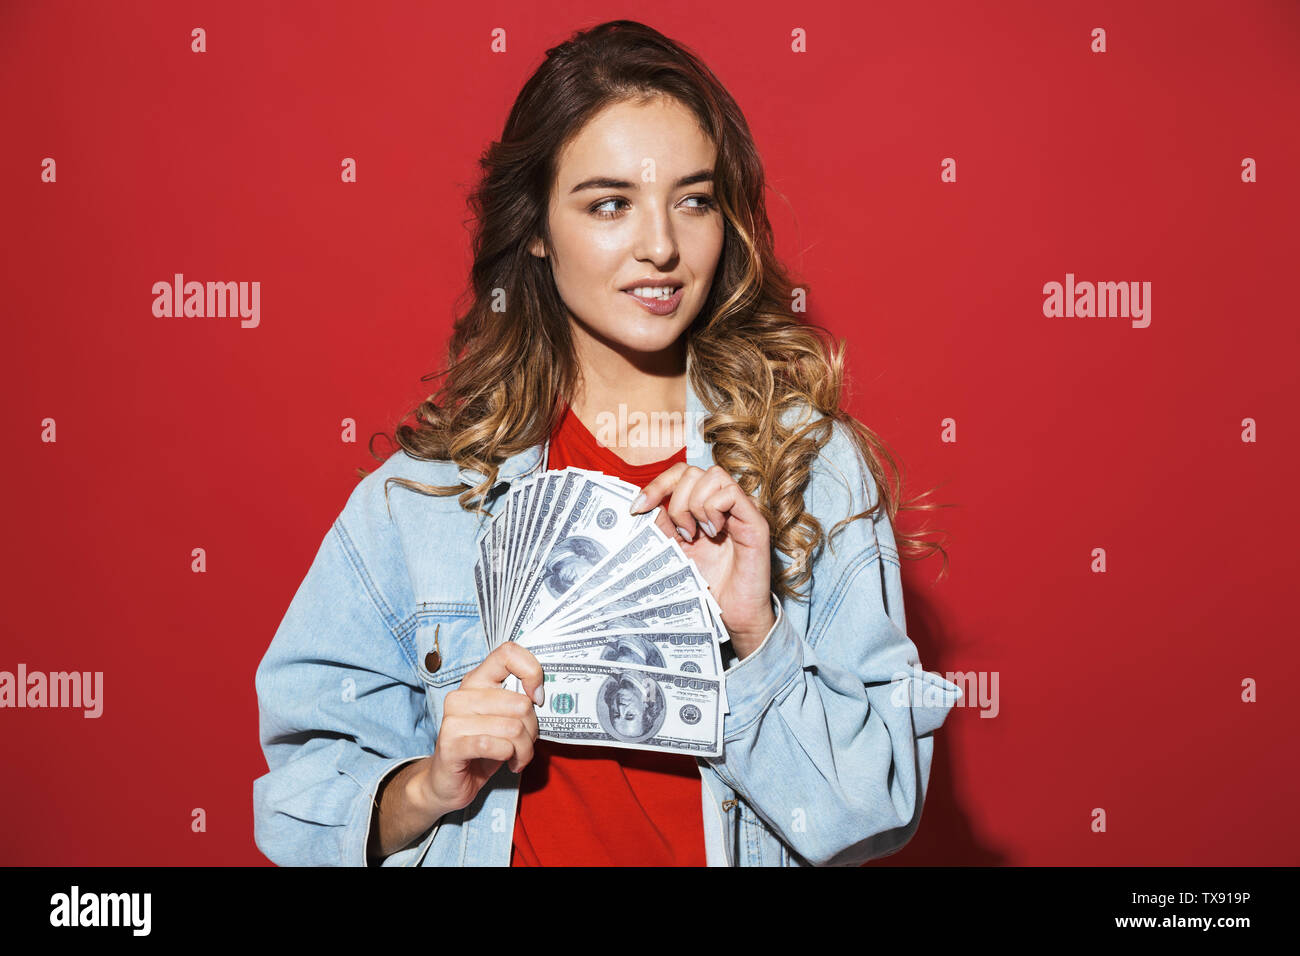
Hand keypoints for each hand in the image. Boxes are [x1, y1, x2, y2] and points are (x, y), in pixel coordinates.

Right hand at [419, 642, 542, 818]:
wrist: (448, 783)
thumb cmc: (483, 748)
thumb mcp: (504, 719)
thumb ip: (520, 701)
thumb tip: (544, 694)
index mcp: (477, 680)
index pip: (508, 652)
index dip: (532, 671)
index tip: (538, 697)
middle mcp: (462, 695)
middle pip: (521, 703)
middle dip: (532, 729)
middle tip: (526, 742)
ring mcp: (453, 718)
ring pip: (513, 728)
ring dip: (524, 749)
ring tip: (518, 756)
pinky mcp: (451, 744)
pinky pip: (497, 746)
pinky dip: (511, 757)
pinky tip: (508, 763)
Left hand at [631, 463, 775, 659]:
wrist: (733, 616)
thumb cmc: (708, 586)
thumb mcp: (674, 551)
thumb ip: (662, 527)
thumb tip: (643, 506)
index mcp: (701, 507)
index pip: (679, 473)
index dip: (656, 485)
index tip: (636, 509)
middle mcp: (721, 504)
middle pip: (692, 471)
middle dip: (676, 500)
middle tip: (681, 533)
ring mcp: (740, 510)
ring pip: (713, 475)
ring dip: (695, 504)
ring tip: (697, 534)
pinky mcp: (755, 522)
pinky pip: (731, 493)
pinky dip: (714, 509)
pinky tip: (714, 533)